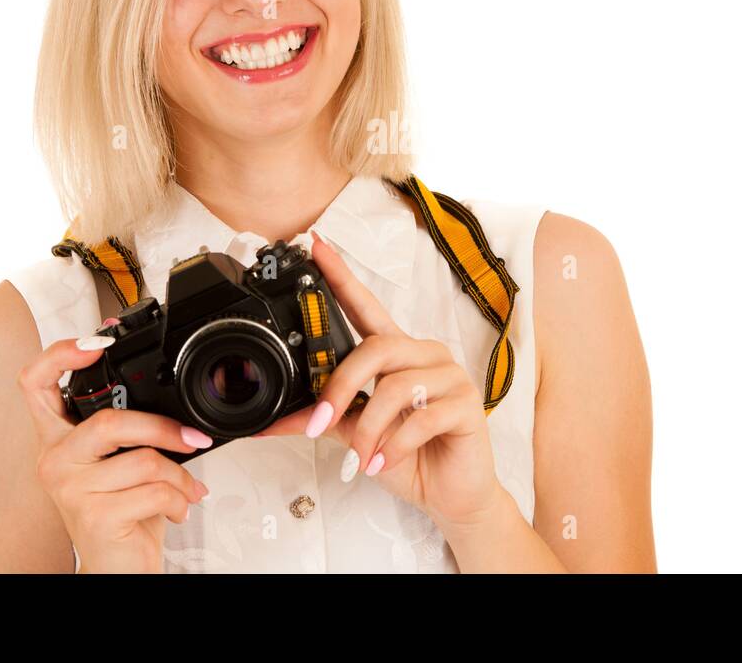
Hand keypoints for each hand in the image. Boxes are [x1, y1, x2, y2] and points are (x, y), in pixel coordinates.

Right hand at [16, 336, 212, 572]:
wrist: (118, 569)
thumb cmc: (122, 513)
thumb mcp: (120, 462)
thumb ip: (130, 427)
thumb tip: (164, 389)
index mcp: (57, 439)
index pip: (34, 384)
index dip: (59, 355)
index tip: (94, 343)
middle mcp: (54, 461)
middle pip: (109, 422)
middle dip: (163, 429)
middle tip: (194, 440)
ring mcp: (70, 490)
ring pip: (143, 460)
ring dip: (181, 477)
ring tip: (186, 489)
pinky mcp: (94, 517)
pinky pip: (154, 491)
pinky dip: (179, 500)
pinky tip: (175, 509)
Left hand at [255, 231, 504, 529]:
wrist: (451, 494)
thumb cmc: (409, 457)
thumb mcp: (356, 436)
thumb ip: (324, 419)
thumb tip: (274, 420)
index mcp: (396, 354)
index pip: (365, 306)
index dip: (340, 277)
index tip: (316, 247)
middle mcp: (423, 355)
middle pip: (375, 348)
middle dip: (341, 387)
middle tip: (321, 423)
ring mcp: (449, 376)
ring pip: (396, 387)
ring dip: (369, 430)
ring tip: (363, 457)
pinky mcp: (468, 404)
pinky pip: (423, 417)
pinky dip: (395, 445)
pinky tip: (385, 462)